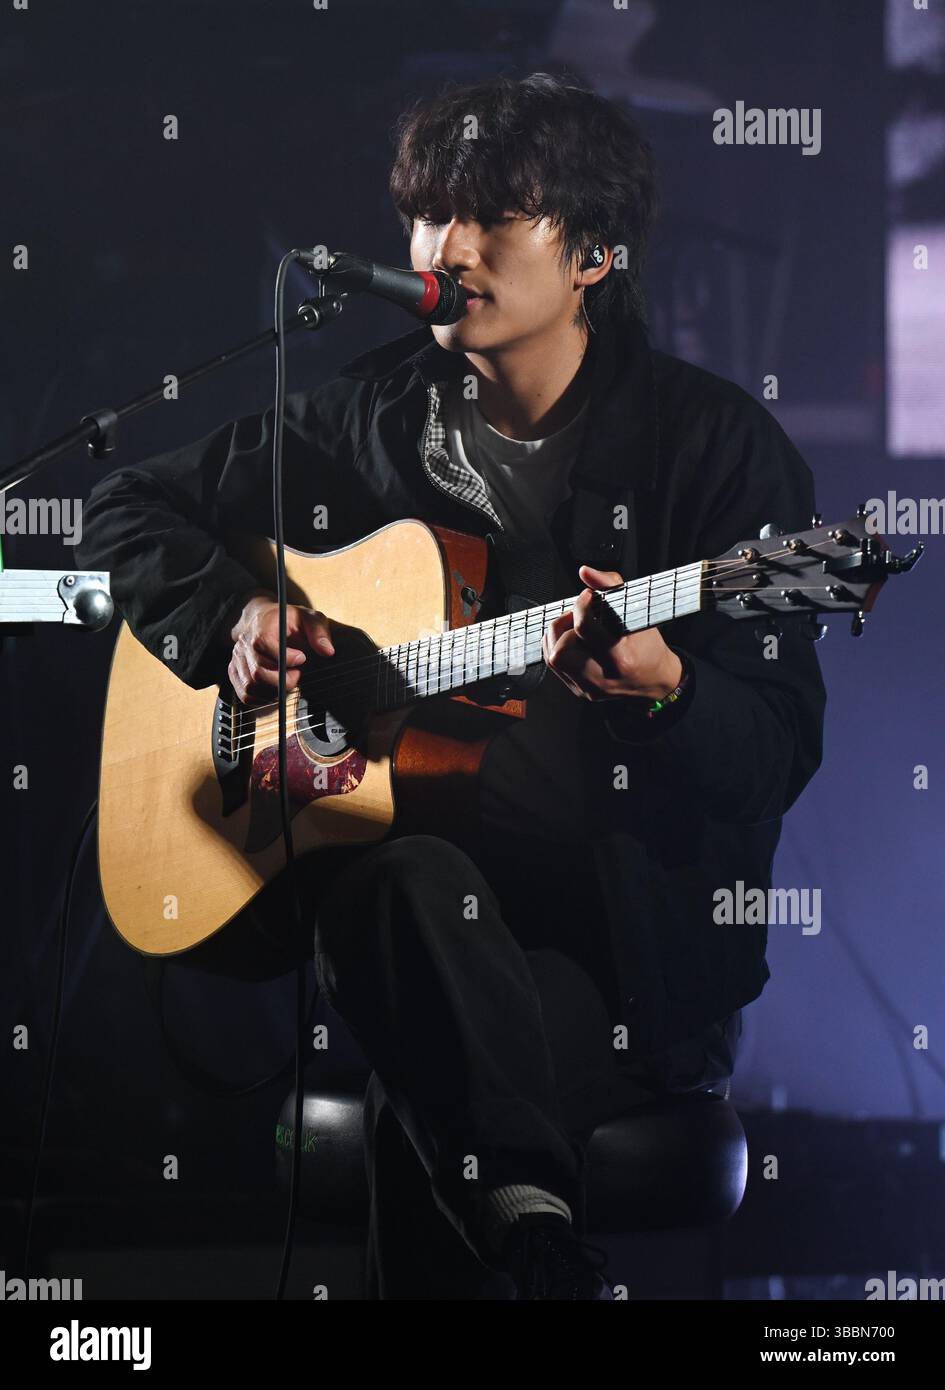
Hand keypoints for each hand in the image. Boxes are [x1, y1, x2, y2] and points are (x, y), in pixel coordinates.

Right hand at [227, 595, 333, 705]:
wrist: (263, 620)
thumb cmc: (288, 620)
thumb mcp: (309, 618)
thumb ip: (319, 632)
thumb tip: (328, 651)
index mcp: (261, 627)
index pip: (263, 644)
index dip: (285, 658)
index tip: (301, 659)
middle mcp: (244, 644)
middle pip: (257, 672)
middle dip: (282, 680)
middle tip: (297, 675)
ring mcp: (237, 660)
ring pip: (250, 687)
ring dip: (273, 691)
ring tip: (286, 681)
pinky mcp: (235, 672)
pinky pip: (245, 695)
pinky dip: (262, 699)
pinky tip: (275, 690)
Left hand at [541, 565, 683, 702]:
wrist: (655, 680)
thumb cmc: (648, 646)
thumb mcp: (638, 612)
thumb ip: (611, 586)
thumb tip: (585, 572)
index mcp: (620, 657)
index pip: (584, 628)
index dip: (581, 605)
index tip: (587, 597)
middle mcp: (602, 676)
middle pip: (562, 648)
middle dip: (565, 624)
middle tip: (579, 616)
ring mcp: (589, 686)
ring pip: (553, 657)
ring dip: (558, 637)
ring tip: (573, 628)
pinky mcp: (580, 691)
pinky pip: (554, 666)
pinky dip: (557, 648)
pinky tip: (570, 641)